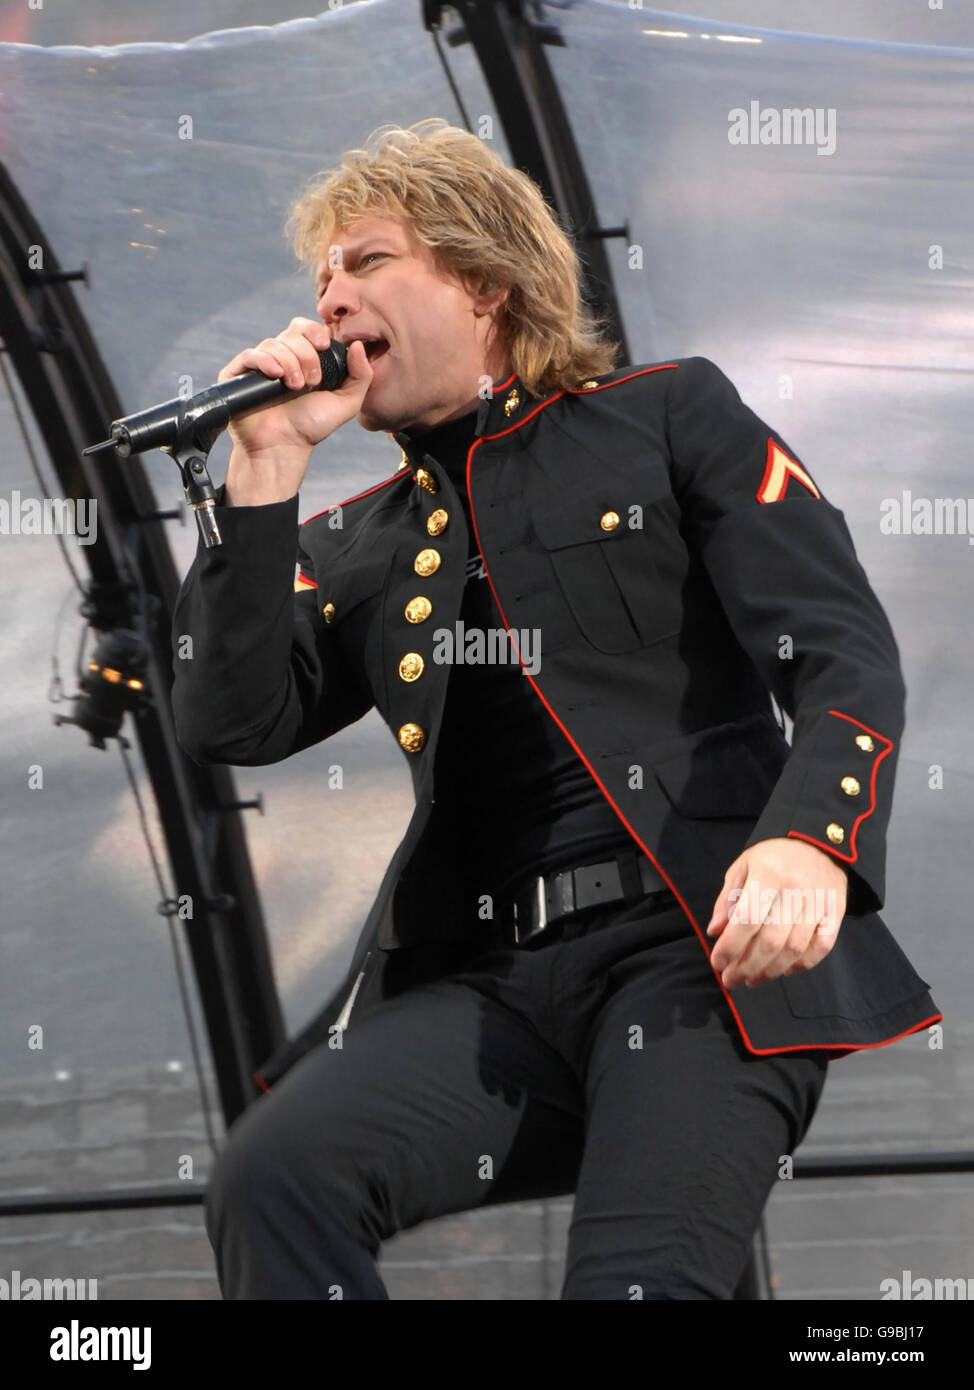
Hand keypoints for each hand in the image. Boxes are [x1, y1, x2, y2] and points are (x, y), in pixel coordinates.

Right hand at [220, 317, 372, 504]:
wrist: (283, 447)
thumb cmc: (311, 426)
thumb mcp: (346, 403)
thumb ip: (361, 376)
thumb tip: (357, 346)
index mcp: (303, 358)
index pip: (306, 329)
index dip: (314, 331)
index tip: (324, 346)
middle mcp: (281, 358)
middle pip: (291, 334)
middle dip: (305, 354)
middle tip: (312, 380)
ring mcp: (259, 365)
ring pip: (272, 343)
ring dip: (289, 362)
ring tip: (295, 387)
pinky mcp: (239, 374)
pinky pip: (250, 355)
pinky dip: (265, 360)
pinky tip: (276, 375)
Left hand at [705, 838, 847, 988]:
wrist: (819, 840)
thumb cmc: (775, 856)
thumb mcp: (744, 865)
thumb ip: (728, 898)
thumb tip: (715, 931)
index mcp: (769, 874)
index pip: (747, 918)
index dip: (731, 946)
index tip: (717, 963)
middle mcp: (796, 890)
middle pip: (770, 940)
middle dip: (747, 966)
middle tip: (732, 980)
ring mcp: (819, 902)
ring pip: (794, 948)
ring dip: (770, 970)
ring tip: (752, 979)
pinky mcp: (836, 911)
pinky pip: (822, 946)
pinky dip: (803, 964)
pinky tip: (784, 970)